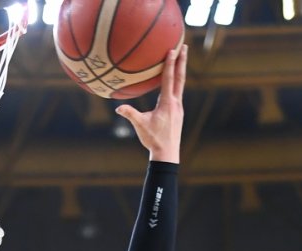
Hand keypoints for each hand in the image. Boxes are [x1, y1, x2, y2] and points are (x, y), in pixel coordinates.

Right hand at [115, 45, 186, 162]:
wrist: (167, 154)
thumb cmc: (154, 140)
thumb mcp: (140, 126)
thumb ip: (130, 114)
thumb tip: (118, 108)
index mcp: (167, 103)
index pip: (169, 79)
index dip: (170, 63)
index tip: (172, 49)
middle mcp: (176, 103)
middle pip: (180, 78)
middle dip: (182, 61)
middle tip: (184, 46)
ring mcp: (179, 108)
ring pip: (180, 85)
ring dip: (180, 71)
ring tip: (181, 60)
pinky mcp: (178, 113)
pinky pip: (178, 93)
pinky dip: (177, 83)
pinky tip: (174, 83)